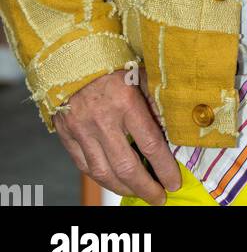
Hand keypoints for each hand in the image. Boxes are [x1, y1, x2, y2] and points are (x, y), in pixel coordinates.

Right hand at [53, 66, 182, 203]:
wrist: (71, 54)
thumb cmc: (112, 61)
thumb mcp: (141, 74)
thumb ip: (156, 102)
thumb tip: (173, 130)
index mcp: (126, 102)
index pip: (151, 144)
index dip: (165, 168)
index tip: (174, 181)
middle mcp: (102, 120)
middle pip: (126, 167)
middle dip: (146, 188)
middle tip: (159, 197)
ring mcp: (81, 130)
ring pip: (103, 173)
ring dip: (123, 189)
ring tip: (138, 193)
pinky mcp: (66, 135)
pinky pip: (84, 166)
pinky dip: (101, 178)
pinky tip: (114, 181)